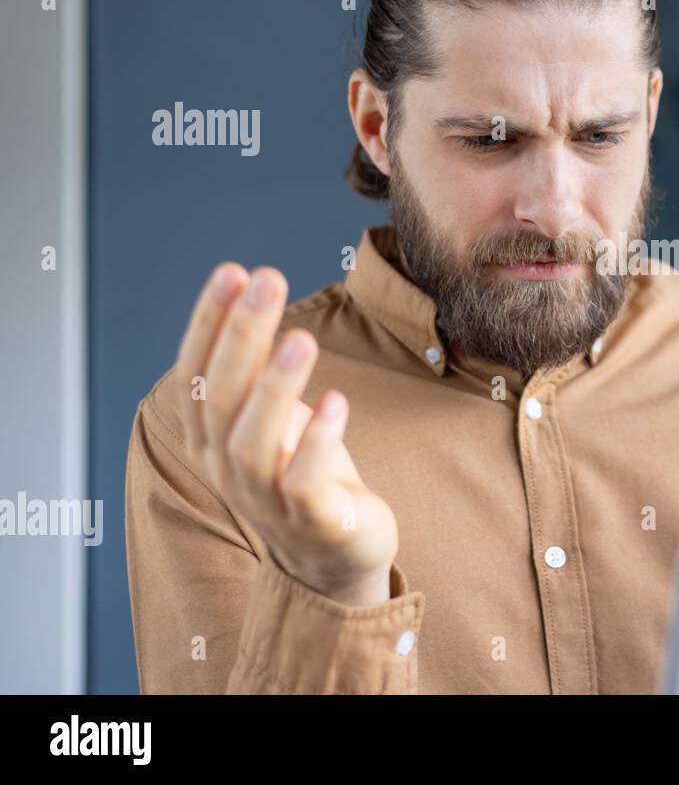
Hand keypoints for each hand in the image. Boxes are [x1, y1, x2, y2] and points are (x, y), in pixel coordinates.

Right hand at [174, 263, 398, 604]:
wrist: (337, 552)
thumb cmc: (305, 471)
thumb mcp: (272, 416)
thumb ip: (256, 369)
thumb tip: (251, 293)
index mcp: (210, 436)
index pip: (195, 371)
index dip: (210, 321)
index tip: (232, 271)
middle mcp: (225, 466)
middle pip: (221, 395)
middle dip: (242, 333)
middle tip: (266, 280)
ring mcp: (264, 498)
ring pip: (255, 440)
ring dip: (277, 386)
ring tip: (300, 339)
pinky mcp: (311, 520)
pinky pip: (305, 481)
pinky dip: (319, 440)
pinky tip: (337, 401)